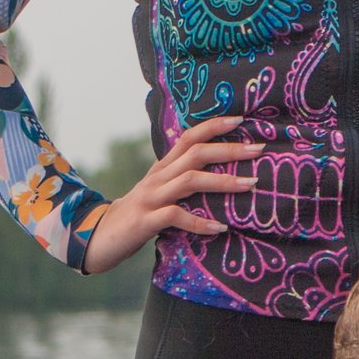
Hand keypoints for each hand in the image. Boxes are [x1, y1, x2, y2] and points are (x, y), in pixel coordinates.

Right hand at [81, 115, 262, 273]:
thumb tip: (223, 177)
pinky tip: (220, 227)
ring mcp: (150, 198)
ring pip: (189, 181)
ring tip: (250, 185)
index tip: (240, 121)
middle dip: (229, 150)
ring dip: (223, 182)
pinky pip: (175, 217)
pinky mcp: (145, 221)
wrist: (98, 238)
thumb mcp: (163, 193)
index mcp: (163, 167)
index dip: (213, 126)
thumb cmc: (140, 215)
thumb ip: (185, 182)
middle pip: (195, 154)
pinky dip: (199, 222)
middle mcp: (158, 177)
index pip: (188, 138)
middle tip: (259, 149)